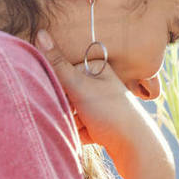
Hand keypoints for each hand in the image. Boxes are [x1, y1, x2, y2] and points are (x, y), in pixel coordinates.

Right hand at [36, 29, 172, 172]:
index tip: (54, 92)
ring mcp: (99, 106)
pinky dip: (76, 133)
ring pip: (70, 112)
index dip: (55, 83)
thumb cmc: (110, 112)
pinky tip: (84, 137)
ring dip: (68, 121)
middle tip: (71, 113)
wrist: (136, 147)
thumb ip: (57, 64)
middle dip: (62, 105)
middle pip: (66, 93)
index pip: (63, 70)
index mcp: (96, 69)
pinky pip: (78, 128)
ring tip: (80, 126)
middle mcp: (98, 84)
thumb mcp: (80, 85)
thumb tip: (41, 31)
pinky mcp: (98, 126)